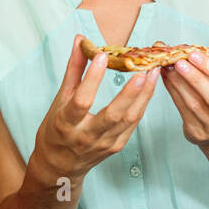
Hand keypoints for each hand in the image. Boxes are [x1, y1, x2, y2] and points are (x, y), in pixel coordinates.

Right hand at [31, 36, 158, 181]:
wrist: (59, 167)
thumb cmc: (55, 131)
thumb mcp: (59, 101)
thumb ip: (73, 71)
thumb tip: (81, 41)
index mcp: (66, 124)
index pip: (82, 100)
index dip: (92, 78)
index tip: (102, 56)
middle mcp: (87, 136)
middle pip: (113, 115)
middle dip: (131, 92)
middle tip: (144, 70)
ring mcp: (105, 144)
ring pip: (129, 119)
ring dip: (144, 96)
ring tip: (153, 73)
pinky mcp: (117, 146)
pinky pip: (133, 123)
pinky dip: (142, 104)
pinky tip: (149, 88)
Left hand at [160, 52, 208, 149]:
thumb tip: (188, 53)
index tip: (195, 55)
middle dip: (195, 78)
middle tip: (179, 62)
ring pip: (195, 105)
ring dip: (179, 84)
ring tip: (169, 68)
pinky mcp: (197, 134)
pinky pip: (182, 110)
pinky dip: (173, 92)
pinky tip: (168, 80)